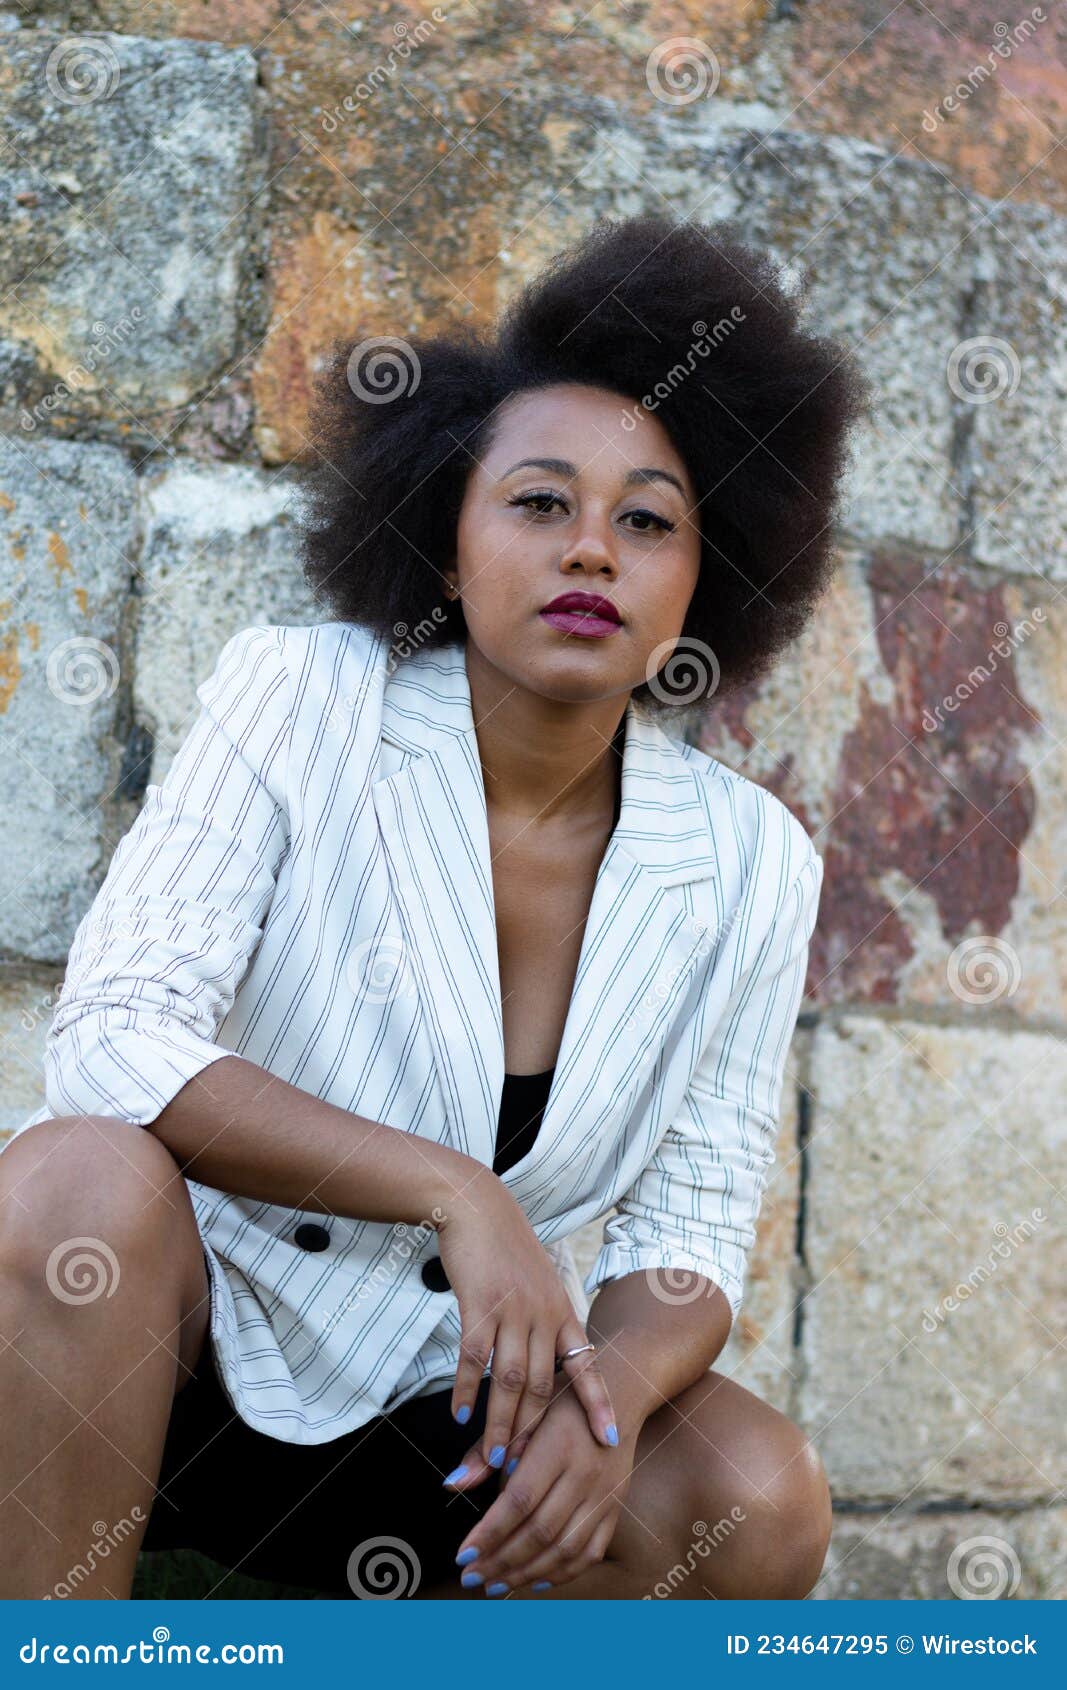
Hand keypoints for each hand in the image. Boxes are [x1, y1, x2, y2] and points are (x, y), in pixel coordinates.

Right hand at [435, 1167, 616, 1469]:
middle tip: (525, 1471)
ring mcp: (513, 1309)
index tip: (612, 1440)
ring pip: (510, 1379)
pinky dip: (467, 1389)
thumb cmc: (506, 1251)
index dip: (599, 1405)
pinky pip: (474, 1357)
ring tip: (494, 1457)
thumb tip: (542, 1374)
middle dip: (534, 1432)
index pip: (586, 1366)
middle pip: (543, 1386)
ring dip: (501, 1423)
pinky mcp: (479, 1303)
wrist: (477, 1206)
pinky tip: (461, 1414)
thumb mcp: (537, 1284)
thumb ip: (543, 1325)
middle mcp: (544, 1313)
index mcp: (562, 1311)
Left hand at [449, 1387, 634, 1594]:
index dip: (489, 1533)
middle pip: (540, 1531)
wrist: (621, 1391)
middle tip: (470, 1577)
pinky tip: (533, 1581)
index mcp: (558, 1446)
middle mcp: (585, 1473)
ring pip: (565, 1549)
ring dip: (526, 1573)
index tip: (462, 1555)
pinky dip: (562, 1573)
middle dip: (500, 1561)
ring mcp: (605, 1494)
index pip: (519, 1501)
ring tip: (494, 1584)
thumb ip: (485, 1451)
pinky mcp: (617, 1507)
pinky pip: (590, 1552)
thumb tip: (450, 1485)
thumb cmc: (560, 1400)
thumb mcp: (523, 1413)